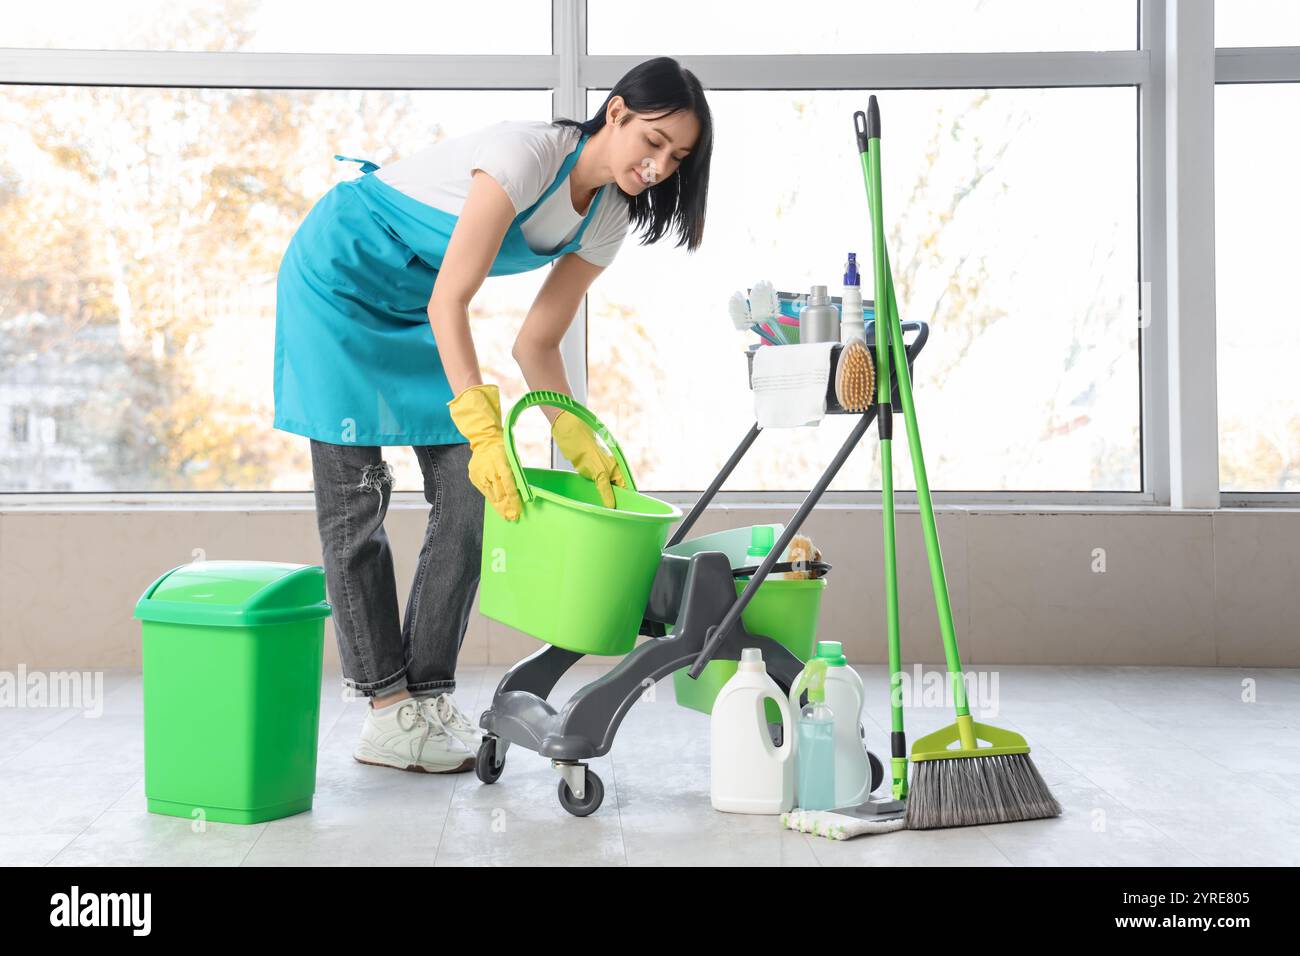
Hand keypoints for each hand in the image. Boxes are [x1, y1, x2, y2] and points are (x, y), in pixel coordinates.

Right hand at [446, 384, 521, 521]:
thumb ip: (515, 476)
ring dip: (498, 507)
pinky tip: (496, 505)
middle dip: (507, 507)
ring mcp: (480, 474)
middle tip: (513, 518)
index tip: (518, 511)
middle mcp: (489, 470)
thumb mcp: (512, 459)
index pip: (509, 486)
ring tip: (505, 516)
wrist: (484, 440)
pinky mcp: (474, 477)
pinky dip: (491, 498)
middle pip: (499, 494)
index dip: (513, 501)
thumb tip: (521, 493)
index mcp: (501, 464)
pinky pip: (484, 491)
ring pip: (491, 495)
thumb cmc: (502, 449)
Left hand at [551, 410, 625, 508]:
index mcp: (618, 469)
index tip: (623, 515)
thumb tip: (611, 506)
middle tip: (610, 517)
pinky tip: (590, 503)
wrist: (567, 430)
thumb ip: (605, 489)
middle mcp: (611, 470)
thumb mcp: (597, 471)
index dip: (626, 502)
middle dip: (613, 503)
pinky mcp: (588, 472)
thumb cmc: (584, 445)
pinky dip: (593, 494)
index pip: (627, 490)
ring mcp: (599, 471)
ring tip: (601, 513)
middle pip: (616, 492)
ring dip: (602, 499)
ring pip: (604, 490)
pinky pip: (593, 487)